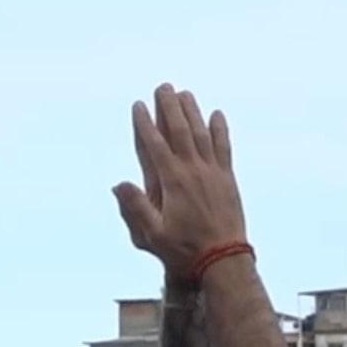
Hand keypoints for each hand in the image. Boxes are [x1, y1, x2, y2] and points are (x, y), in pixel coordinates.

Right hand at [114, 84, 246, 277]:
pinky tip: (216, 114)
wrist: (223, 259)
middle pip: (180, 130)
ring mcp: (213, 172)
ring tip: (184, 93)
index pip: (155, 145)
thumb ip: (136, 208)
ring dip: (193, 111)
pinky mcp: (228, 179)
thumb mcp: (153, 235)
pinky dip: (220, 129)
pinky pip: (224, 147)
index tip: (139, 105)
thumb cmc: (185, 250)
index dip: (145, 123)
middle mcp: (193, 171)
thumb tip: (119, 183)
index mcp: (173, 182)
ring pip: (202, 133)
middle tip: (163, 87)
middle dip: (169, 107)